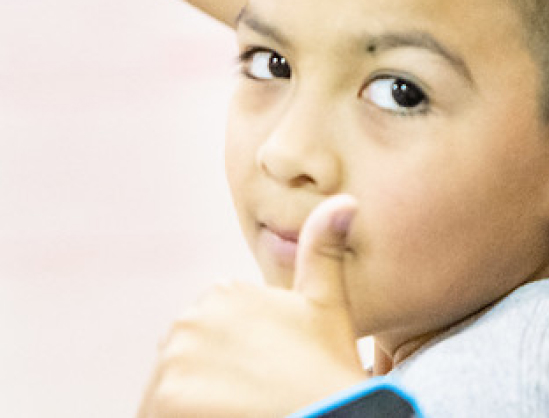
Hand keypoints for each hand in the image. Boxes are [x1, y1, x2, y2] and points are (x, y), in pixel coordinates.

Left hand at [139, 197, 367, 417]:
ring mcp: (174, 361)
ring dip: (194, 409)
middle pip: (185, 368)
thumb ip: (324, 251)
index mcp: (223, 294)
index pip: (207, 341)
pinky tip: (222, 417)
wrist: (330, 414)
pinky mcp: (163, 399)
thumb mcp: (329, 305)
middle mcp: (191, 320)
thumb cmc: (328, 368)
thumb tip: (344, 200)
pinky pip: (157, 416)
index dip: (236, 365)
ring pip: (170, 396)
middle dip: (210, 387)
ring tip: (239, 410)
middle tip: (252, 398)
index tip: (265, 378)